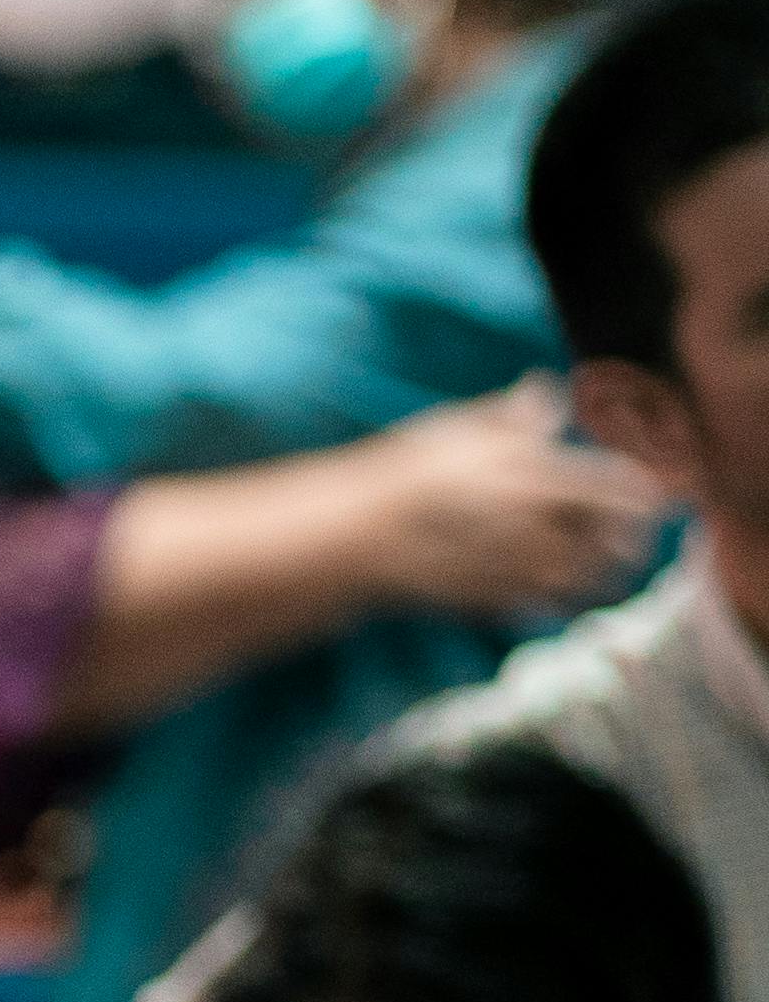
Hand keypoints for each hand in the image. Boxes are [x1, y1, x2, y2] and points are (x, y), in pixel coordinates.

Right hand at [349, 380, 656, 623]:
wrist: (356, 537)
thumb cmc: (406, 472)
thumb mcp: (460, 428)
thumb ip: (514, 416)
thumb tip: (548, 393)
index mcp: (539, 480)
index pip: (621, 490)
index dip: (642, 492)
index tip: (646, 493)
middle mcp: (540, 531)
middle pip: (617, 544)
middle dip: (629, 540)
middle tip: (629, 534)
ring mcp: (519, 572)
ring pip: (592, 584)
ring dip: (605, 575)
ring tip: (603, 567)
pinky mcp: (496, 603)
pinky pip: (551, 608)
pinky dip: (564, 600)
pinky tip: (554, 587)